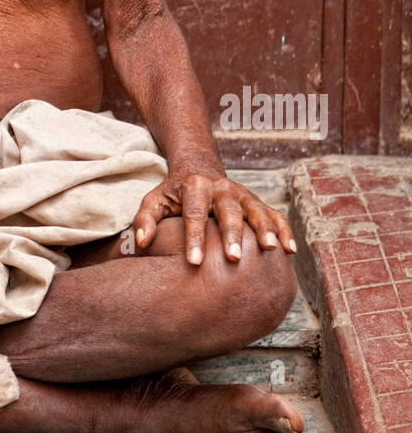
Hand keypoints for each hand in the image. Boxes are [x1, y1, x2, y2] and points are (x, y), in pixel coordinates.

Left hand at [133, 171, 296, 265]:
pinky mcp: (257, 202)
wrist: (198, 170)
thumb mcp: (154, 200)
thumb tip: (141, 243)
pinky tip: (290, 250)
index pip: (194, 213)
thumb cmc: (174, 194)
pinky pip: (274, 214)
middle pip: (228, 210)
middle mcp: (221, 188)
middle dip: (232, 234)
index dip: (194, 238)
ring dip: (264, 228)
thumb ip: (145, 219)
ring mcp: (242, 194)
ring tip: (270, 249)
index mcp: (194, 187)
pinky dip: (283, 229)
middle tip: (234, 258)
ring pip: (256, 209)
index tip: (194, 262)